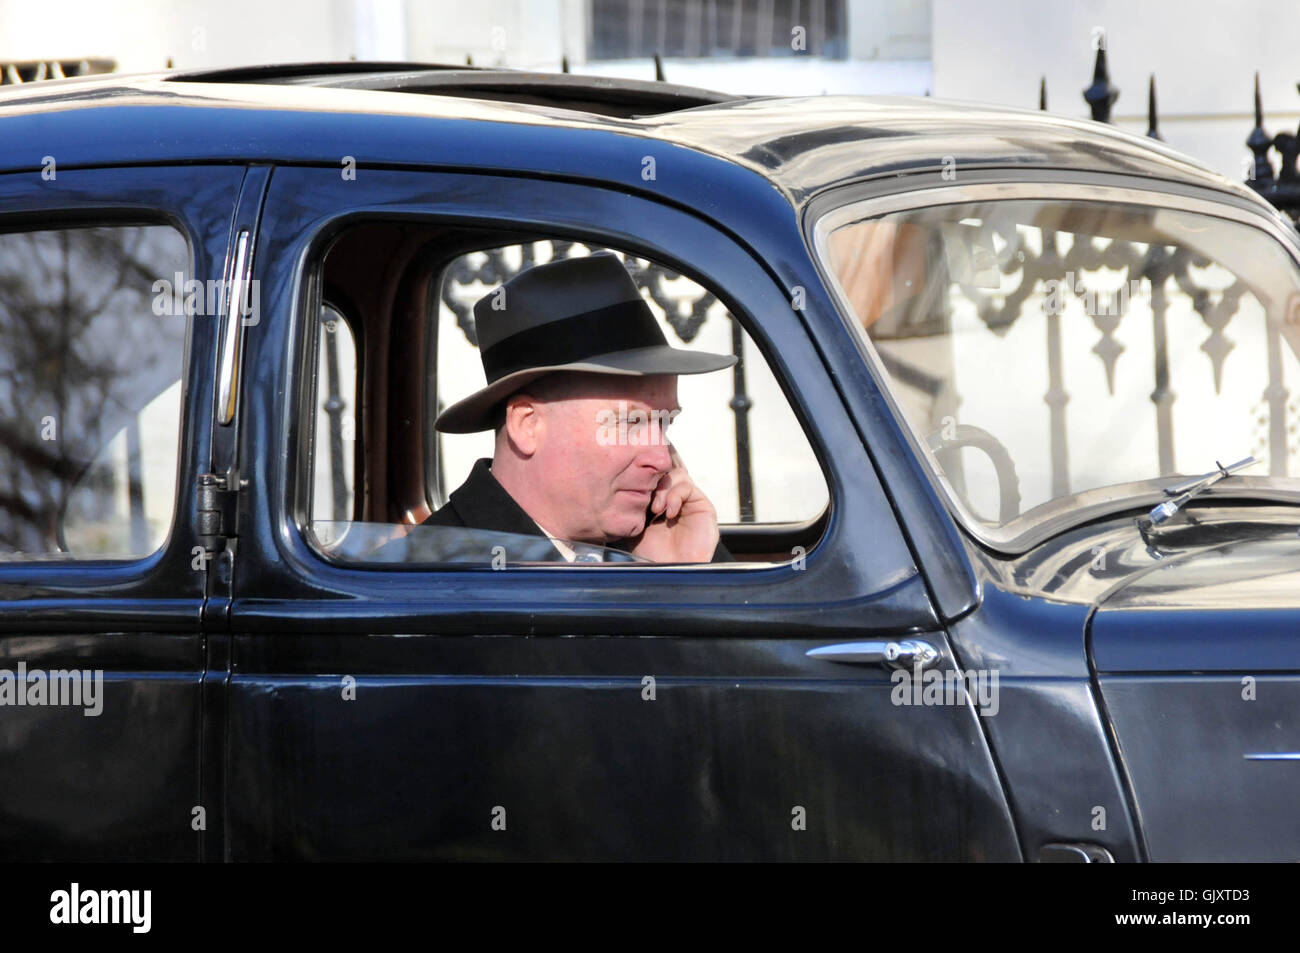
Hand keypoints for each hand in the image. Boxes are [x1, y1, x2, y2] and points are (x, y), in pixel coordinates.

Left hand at [627, 444, 719, 562]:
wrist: (670, 572)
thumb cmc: (651, 555)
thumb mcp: (632, 527)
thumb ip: (629, 507)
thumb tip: (614, 489)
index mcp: (656, 503)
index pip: (652, 477)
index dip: (642, 474)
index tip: (630, 479)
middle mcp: (674, 500)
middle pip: (664, 472)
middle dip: (652, 479)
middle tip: (643, 495)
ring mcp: (689, 502)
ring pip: (677, 475)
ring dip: (664, 488)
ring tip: (656, 508)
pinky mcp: (703, 507)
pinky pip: (688, 487)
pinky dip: (676, 495)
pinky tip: (669, 512)